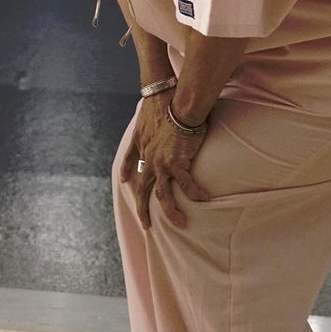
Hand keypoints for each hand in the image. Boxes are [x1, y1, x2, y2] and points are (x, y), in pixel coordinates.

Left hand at [120, 99, 209, 229]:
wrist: (177, 106)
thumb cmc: (164, 109)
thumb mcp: (145, 121)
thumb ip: (142, 132)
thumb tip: (142, 130)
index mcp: (143, 150)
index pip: (132, 167)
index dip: (129, 176)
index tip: (126, 184)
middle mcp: (150, 160)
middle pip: (143, 190)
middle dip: (143, 210)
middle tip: (146, 225)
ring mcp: (162, 164)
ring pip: (163, 195)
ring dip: (171, 211)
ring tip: (181, 223)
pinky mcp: (178, 162)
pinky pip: (186, 184)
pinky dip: (195, 193)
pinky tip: (204, 199)